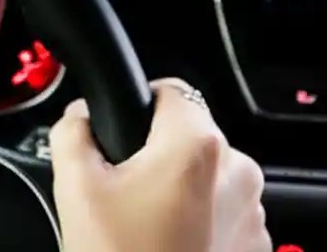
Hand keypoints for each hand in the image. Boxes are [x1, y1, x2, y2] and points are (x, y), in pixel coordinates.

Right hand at [50, 78, 269, 251]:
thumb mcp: (74, 185)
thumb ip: (71, 131)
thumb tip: (78, 116)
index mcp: (195, 144)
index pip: (168, 90)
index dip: (136, 104)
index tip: (119, 130)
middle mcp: (236, 170)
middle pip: (187, 135)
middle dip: (154, 153)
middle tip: (121, 189)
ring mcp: (252, 210)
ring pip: (205, 175)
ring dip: (178, 187)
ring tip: (141, 222)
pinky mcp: (255, 242)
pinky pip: (221, 211)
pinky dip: (196, 218)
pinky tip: (164, 241)